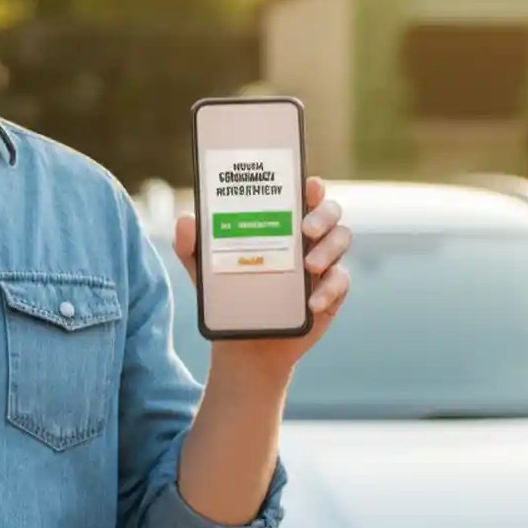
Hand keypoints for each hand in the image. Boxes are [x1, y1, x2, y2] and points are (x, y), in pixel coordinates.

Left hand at [173, 176, 351, 377]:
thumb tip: (186, 218)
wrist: (243, 343)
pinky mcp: (331, 292)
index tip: (308, 184)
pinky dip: (329, 290)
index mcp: (281, 221)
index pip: (303, 194)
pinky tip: (312, 302)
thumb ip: (189, 243)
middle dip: (323, 215)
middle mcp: (307, 237)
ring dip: (329, 249)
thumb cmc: (228, 292)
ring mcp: (323, 263)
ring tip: (308, 266)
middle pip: (331, 212)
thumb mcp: (202, 268)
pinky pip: (341, 283)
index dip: (311, 186)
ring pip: (341, 240)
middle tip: (305, 229)